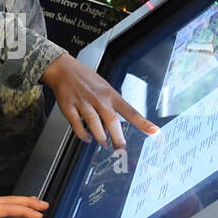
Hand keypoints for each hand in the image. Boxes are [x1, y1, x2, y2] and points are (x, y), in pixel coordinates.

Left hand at [0, 194, 49, 217]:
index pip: (9, 209)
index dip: (25, 211)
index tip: (40, 214)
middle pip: (11, 201)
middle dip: (28, 202)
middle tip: (45, 203)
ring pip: (5, 200)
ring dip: (19, 201)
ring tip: (32, 202)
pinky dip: (7, 204)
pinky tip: (5, 206)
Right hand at [41, 53, 158, 148]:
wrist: (64, 69)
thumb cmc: (86, 79)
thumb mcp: (103, 89)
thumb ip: (109, 109)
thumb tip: (110, 131)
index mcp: (110, 94)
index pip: (130, 110)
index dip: (142, 122)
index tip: (154, 132)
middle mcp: (99, 98)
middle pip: (111, 120)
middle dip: (118, 137)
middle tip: (121, 149)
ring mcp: (83, 102)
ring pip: (94, 123)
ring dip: (100, 137)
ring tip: (104, 144)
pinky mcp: (69, 107)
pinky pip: (77, 124)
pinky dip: (83, 134)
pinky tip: (86, 138)